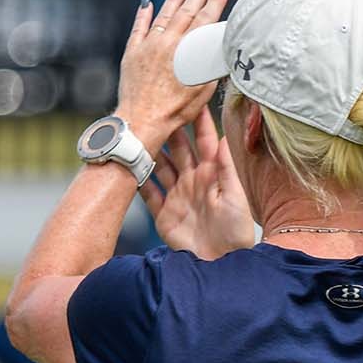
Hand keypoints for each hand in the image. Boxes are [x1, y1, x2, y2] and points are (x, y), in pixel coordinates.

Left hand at [115, 0, 232, 148]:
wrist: (142, 121)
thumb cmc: (174, 111)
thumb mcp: (202, 90)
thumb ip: (209, 66)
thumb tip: (220, 48)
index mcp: (185, 51)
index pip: (204, 20)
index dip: (215, 2)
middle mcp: (166, 43)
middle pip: (185, 12)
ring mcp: (147, 45)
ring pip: (163, 15)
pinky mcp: (132, 52)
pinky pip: (139, 28)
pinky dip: (144, 14)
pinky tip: (148, 2)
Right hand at [141, 109, 256, 260]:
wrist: (222, 265)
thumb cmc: (236, 232)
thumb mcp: (235, 197)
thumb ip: (227, 168)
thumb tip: (225, 138)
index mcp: (213, 175)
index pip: (204, 140)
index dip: (198, 120)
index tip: (191, 98)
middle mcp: (193, 182)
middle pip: (178, 149)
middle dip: (168, 129)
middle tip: (156, 108)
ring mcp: (177, 196)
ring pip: (160, 166)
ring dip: (150, 151)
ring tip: (137, 132)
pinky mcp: (164, 214)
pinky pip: (148, 192)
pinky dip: (137, 179)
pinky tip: (127, 165)